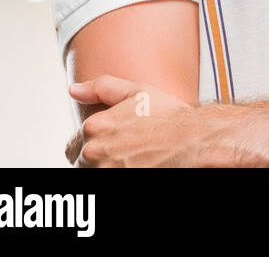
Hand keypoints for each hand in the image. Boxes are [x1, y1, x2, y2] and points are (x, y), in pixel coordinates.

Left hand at [67, 76, 268, 166]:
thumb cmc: (169, 114)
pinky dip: (122, 172)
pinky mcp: (119, 182)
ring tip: (136, 159)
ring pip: (97, 172)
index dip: (94, 144)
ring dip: (111, 166)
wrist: (195, 138)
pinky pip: (110, 180)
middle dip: (101, 158)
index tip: (116, 143)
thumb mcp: (137, 92)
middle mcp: (94, 153)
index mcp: (94, 127)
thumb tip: (73, 89)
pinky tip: (141, 165)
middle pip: (85, 163)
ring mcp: (106, 172)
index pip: (73, 146)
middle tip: (130, 151)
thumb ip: (101, 87)